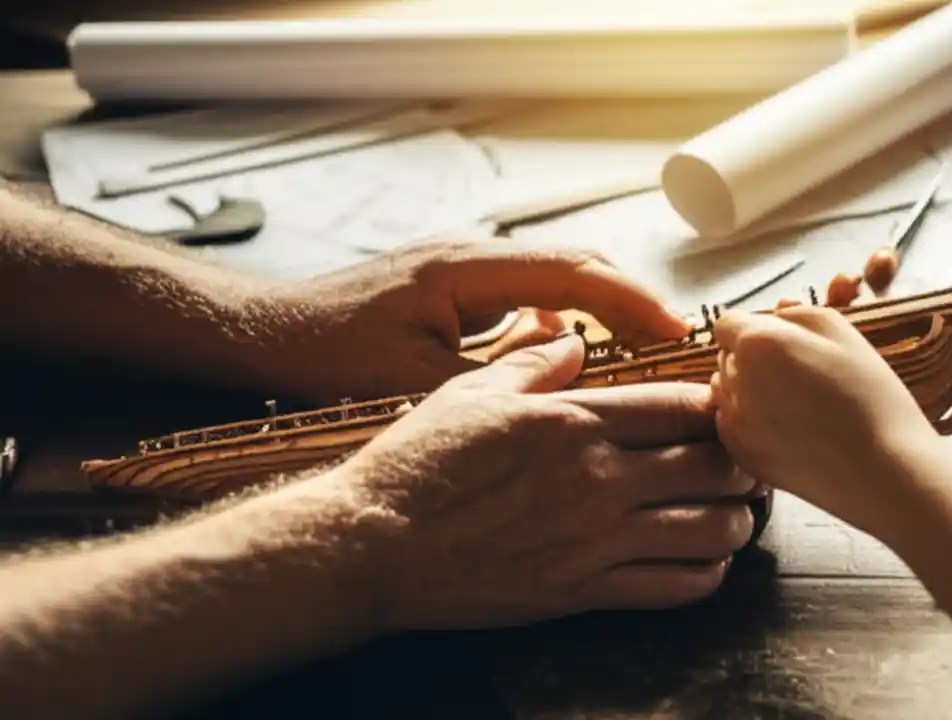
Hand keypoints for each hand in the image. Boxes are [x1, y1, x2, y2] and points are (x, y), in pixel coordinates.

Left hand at [243, 236, 688, 402]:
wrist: (272, 332)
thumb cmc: (329, 357)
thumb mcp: (414, 385)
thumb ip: (496, 378)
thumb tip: (572, 368)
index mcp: (466, 268)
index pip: (573, 272)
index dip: (632, 302)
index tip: (677, 332)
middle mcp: (475, 254)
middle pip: (578, 265)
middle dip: (632, 303)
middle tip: (678, 347)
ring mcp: (469, 264)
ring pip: (559, 277)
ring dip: (604, 311)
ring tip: (647, 354)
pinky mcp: (462, 283)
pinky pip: (533, 292)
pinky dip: (569, 319)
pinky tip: (582, 356)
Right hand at [338, 335, 757, 630]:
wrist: (372, 543)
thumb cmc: (417, 462)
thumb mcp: (471, 391)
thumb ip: (533, 363)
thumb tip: (573, 339)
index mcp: (574, 421)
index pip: (683, 407)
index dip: (721, 406)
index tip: (730, 408)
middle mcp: (597, 478)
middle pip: (714, 465)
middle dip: (744, 462)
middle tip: (748, 461)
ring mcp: (594, 539)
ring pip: (709, 530)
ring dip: (735, 520)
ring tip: (734, 512)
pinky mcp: (580, 591)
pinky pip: (673, 588)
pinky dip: (705, 575)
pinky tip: (704, 562)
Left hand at [708, 306, 947, 543]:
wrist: (881, 470)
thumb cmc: (869, 395)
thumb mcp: (843, 333)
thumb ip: (799, 313)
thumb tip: (776, 309)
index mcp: (758, 342)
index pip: (727, 324)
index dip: (754, 328)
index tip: (781, 341)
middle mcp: (735, 379)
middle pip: (728, 356)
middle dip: (752, 357)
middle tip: (798, 372)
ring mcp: (735, 420)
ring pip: (727, 390)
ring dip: (749, 388)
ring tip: (795, 401)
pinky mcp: (741, 454)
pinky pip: (731, 424)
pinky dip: (750, 420)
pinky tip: (789, 427)